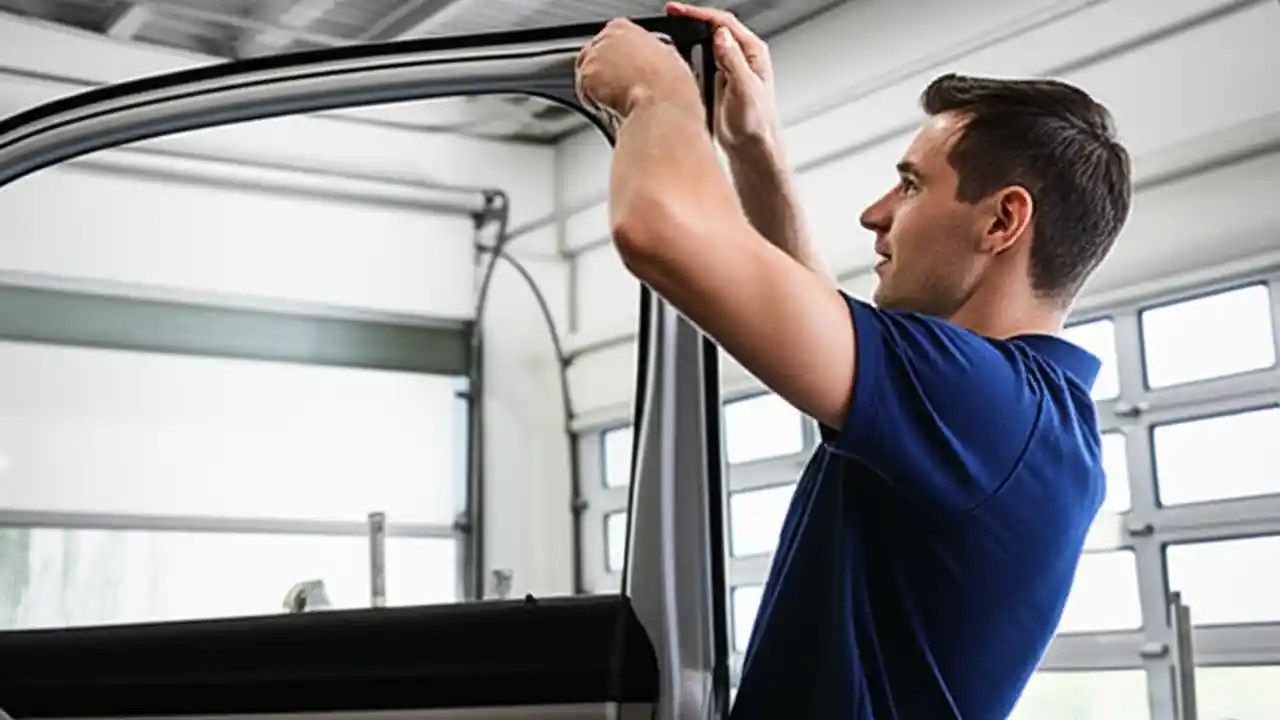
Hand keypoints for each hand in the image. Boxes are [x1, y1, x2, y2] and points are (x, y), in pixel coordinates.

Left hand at [575, 18, 701, 120]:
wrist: (660, 102)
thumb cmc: (669, 83)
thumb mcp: (664, 56)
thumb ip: (646, 52)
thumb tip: (647, 61)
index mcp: (623, 28)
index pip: (608, 41)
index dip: (614, 60)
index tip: (621, 72)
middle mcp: (604, 38)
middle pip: (593, 56)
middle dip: (603, 74)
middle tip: (618, 90)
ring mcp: (593, 58)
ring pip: (587, 74)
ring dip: (598, 88)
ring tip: (617, 101)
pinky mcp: (586, 78)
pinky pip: (585, 92)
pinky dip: (595, 102)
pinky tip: (612, 106)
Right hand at [666, 3, 780, 153]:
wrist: (751, 147)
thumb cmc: (757, 123)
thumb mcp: (745, 89)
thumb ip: (733, 60)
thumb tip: (720, 36)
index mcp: (753, 52)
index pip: (724, 23)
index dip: (699, 14)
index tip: (677, 11)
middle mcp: (741, 56)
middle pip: (713, 28)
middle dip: (690, 20)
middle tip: (669, 16)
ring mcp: (728, 66)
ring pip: (704, 42)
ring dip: (688, 37)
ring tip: (669, 34)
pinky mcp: (718, 79)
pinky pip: (700, 60)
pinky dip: (687, 55)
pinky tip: (676, 58)